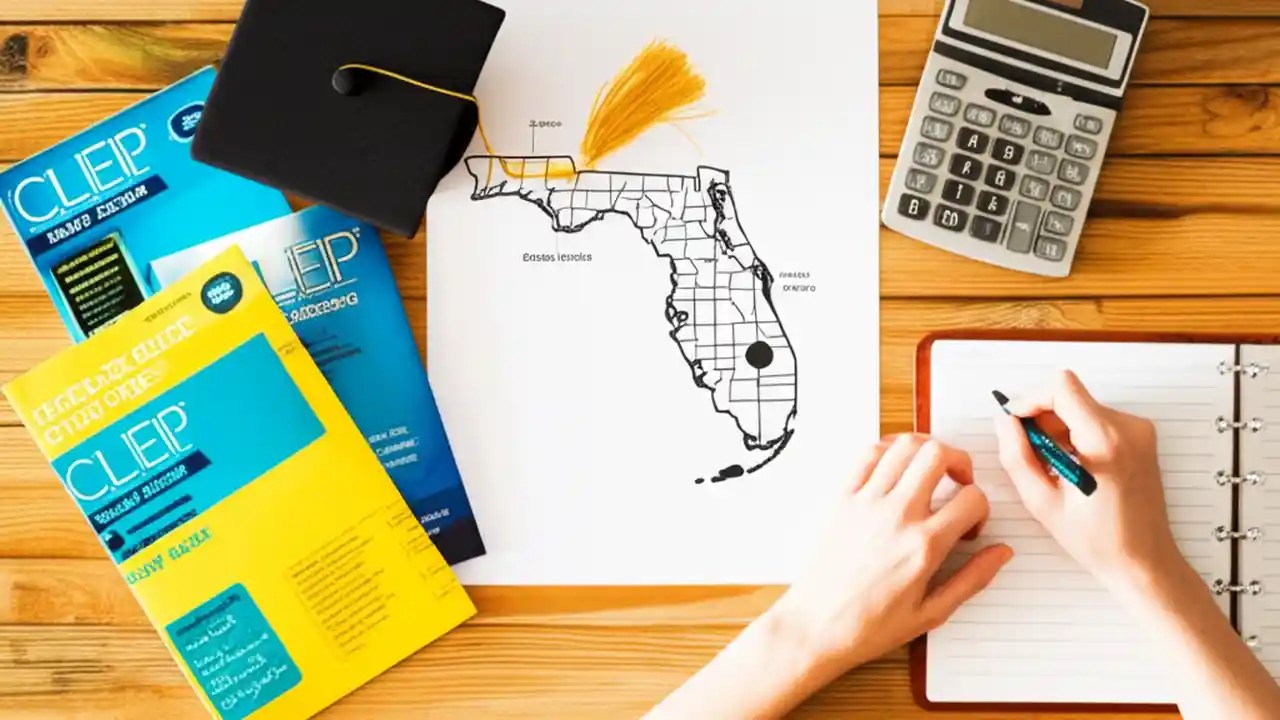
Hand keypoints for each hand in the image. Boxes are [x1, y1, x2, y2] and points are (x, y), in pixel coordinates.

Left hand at [769, 434, 1013, 675]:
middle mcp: (897, 516)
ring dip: (926, 449)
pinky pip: (867, 454)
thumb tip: (1002, 552)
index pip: (972, 499)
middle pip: (938, 455)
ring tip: (930, 469)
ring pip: (904, 445)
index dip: (981, 508)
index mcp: (924, 546)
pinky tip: (896, 466)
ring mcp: (866, 503)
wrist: (817, 624)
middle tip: (959, 481)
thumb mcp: (932, 613)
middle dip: (960, 461)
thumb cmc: (870, 625)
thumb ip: (972, 579)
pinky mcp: (842, 498)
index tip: (969, 525)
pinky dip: (888, 449)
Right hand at [993, 370, 1186, 592]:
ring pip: (1079, 407)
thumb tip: (1004, 423)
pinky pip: (1095, 420)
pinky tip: (1071, 468)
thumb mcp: (1042, 502)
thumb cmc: (1099, 540)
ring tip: (1053, 469)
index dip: (1030, 399)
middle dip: (1041, 419)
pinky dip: (1074, 436)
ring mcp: (1138, 430)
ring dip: (1057, 430)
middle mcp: (1128, 428)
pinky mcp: (1139, 437)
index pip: (1061, 386)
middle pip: (1069, 396)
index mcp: (1105, 440)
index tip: (1015, 421)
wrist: (1143, 560)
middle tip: (1031, 454)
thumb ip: (1016, 455)